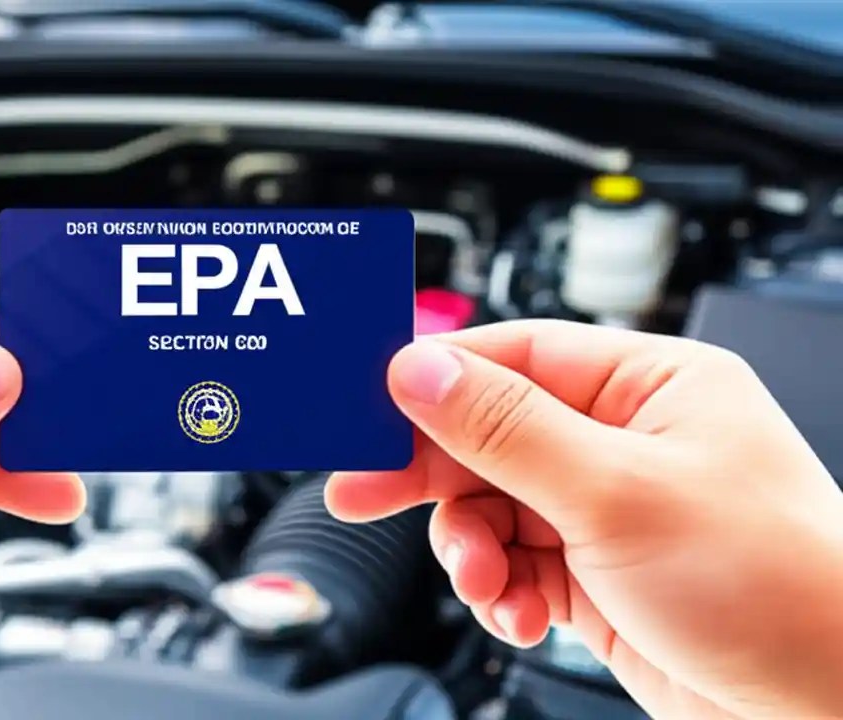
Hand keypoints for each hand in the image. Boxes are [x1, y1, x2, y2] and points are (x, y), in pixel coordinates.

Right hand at [326, 320, 842, 719]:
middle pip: (488, 434)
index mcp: (649, 385)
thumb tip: (421, 371)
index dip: (433, 379)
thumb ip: (507, 429)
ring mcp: (608, 510)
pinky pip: (512, 564)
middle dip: (431, 473)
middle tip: (361, 491)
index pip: (513, 356)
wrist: (831, 711)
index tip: (367, 405)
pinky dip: (500, 590)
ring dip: (470, 548)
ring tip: (485, 583)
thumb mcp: (620, 492)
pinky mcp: (595, 576)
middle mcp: (625, 440)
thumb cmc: (782, 587)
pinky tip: (517, 613)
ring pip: (491, 507)